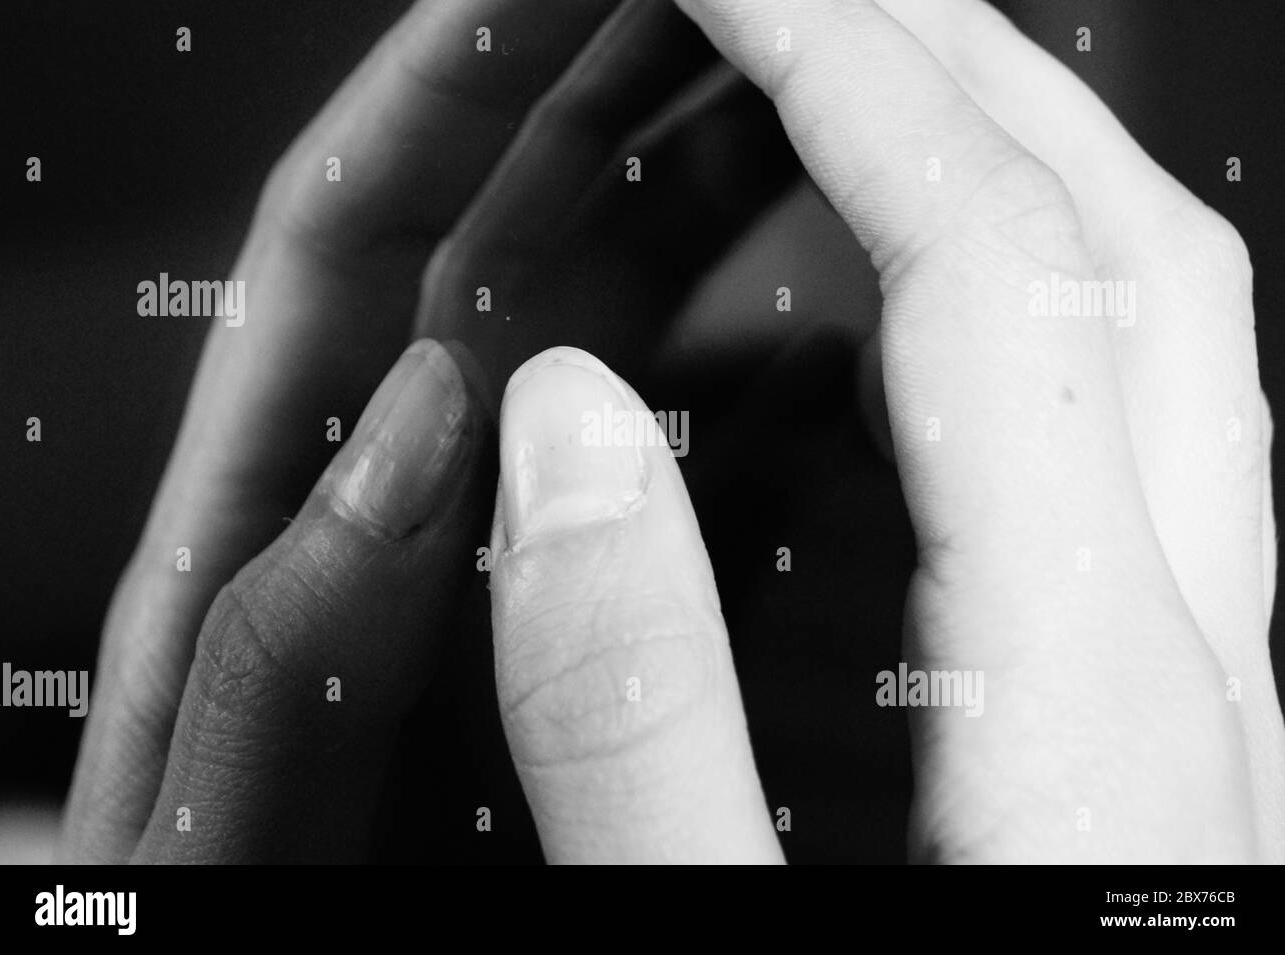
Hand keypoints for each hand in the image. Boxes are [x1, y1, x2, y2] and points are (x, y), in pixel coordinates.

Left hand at [57, 0, 796, 862]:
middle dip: (596, 78)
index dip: (454, 73)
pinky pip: (668, 451)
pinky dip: (750, 381)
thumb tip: (432, 414)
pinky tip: (832, 331)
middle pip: (492, 224)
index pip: (356, 231)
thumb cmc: (215, 930)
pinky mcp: (575, 593)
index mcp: (275, 514)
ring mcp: (499, 530)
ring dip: (689, 188)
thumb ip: (294, 626)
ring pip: (599, 314)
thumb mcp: (218, 811)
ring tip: (791, 92)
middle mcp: (395, 489)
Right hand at [673, 0, 1282, 860]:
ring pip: (1160, 332)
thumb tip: (567, 438)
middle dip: (957, 64)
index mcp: (1088, 706)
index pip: (994, 268)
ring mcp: (1191, 696)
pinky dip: (1025, 324)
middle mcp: (1181, 669)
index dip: (850, 76)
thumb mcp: (721, 932)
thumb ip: (640, 720)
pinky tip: (917, 355)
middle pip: (1125, 248)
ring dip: (1012, 167)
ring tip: (865, 105)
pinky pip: (1131, 452)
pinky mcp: (1153, 739)